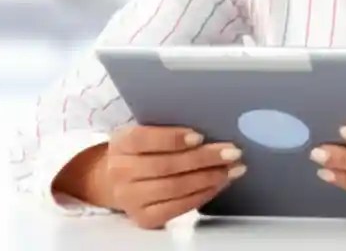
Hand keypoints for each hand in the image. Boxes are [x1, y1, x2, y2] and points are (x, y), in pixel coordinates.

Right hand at [62, 125, 245, 229]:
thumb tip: (211, 128)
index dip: (172, 138)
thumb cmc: (140, 151)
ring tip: (232, 169)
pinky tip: (218, 184)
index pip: (143, 139)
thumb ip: (168, 129)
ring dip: (208, 178)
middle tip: (232, 152)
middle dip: (203, 159)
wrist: (113, 181)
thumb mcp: (144, 133)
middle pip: (165, 166)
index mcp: (121, 143)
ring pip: (174, 188)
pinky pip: (177, 208)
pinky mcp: (143, 218)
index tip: (200, 136)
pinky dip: (202, 195)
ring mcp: (131, 198)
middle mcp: (121, 172)